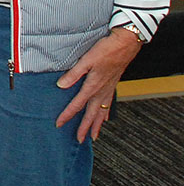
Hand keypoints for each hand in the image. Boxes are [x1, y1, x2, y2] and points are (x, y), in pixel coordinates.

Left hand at [55, 26, 143, 141]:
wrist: (125, 45)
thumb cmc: (106, 50)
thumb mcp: (86, 60)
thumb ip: (73, 74)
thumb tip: (61, 85)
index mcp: (93, 86)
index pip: (77, 105)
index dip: (67, 115)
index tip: (59, 124)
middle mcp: (101, 91)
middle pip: (91, 114)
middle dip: (85, 128)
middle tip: (79, 140)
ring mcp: (109, 90)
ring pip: (102, 112)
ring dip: (97, 125)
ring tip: (94, 136)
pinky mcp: (113, 85)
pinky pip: (109, 104)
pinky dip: (106, 114)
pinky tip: (105, 118)